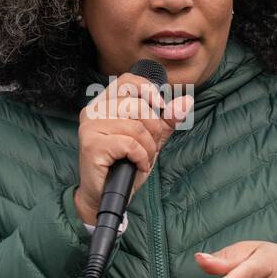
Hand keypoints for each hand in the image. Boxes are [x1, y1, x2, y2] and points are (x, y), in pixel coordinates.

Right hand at [73, 72, 191, 225]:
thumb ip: (166, 120)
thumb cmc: (124, 165)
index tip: (161, 108)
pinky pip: (129, 143)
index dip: (149, 90)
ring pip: (136, 126)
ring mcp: (90, 127)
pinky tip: (137, 166)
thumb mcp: (150, 139)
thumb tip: (186, 100)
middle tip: (150, 148)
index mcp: (104, 104)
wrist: (106, 196)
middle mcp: (93, 111)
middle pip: (137, 105)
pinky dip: (141, 157)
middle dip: (153, 129)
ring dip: (148, 148)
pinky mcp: (92, 145)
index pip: (128, 81)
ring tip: (142, 159)